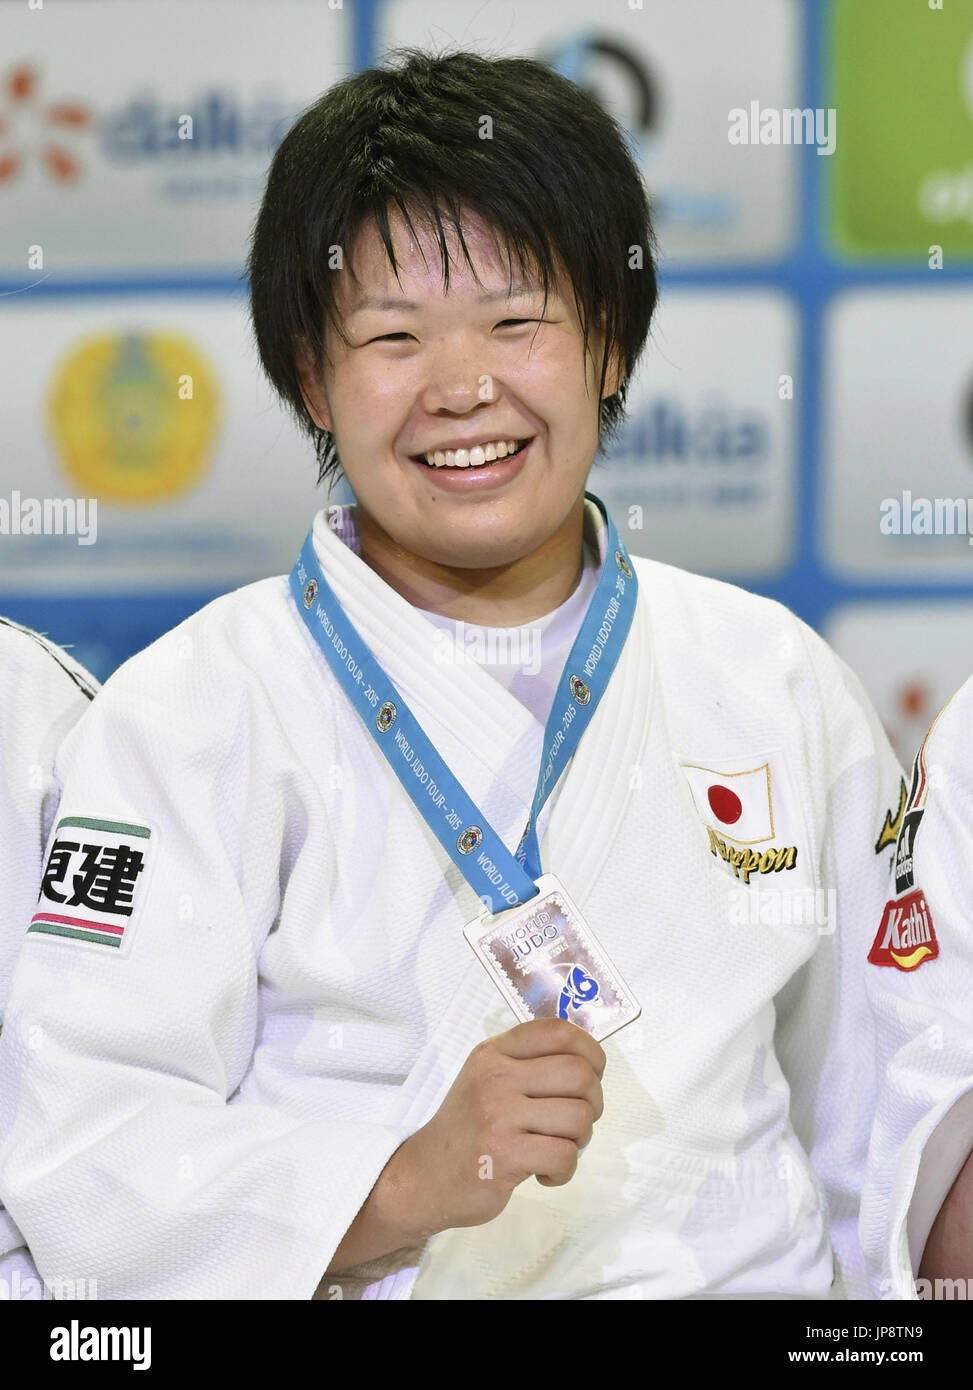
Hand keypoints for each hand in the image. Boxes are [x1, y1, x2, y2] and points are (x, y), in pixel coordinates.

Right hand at [395, 1016, 605, 1235]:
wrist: (425, 1177)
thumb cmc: (467, 1127)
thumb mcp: (487, 1078)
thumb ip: (528, 1063)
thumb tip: (588, 1062)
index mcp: (495, 1053)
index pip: (558, 1031)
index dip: (590, 1051)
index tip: (592, 1074)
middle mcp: (496, 1077)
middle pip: (579, 1074)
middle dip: (594, 1101)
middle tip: (576, 1121)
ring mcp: (499, 1115)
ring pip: (579, 1116)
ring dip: (581, 1139)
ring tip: (558, 1147)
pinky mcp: (505, 1155)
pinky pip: (564, 1155)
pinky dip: (564, 1170)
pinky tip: (545, 1172)